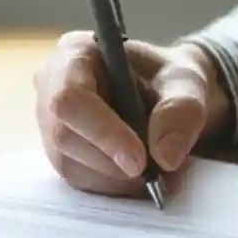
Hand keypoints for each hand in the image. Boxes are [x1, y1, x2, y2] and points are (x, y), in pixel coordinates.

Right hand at [34, 31, 230, 196]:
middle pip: (64, 135)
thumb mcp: (188, 84)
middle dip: (111, 160)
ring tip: (148, 169)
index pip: (70, 96)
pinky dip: (110, 184)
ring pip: (68, 162)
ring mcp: (49, 121)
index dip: (102, 131)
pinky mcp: (58, 150)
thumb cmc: (170, 80)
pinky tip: (133, 173)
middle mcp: (51, 85)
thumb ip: (181, 110)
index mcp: (76, 53)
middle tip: (153, 171)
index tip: (139, 159)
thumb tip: (165, 156)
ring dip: (113, 176)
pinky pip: (76, 178)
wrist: (166, 97)